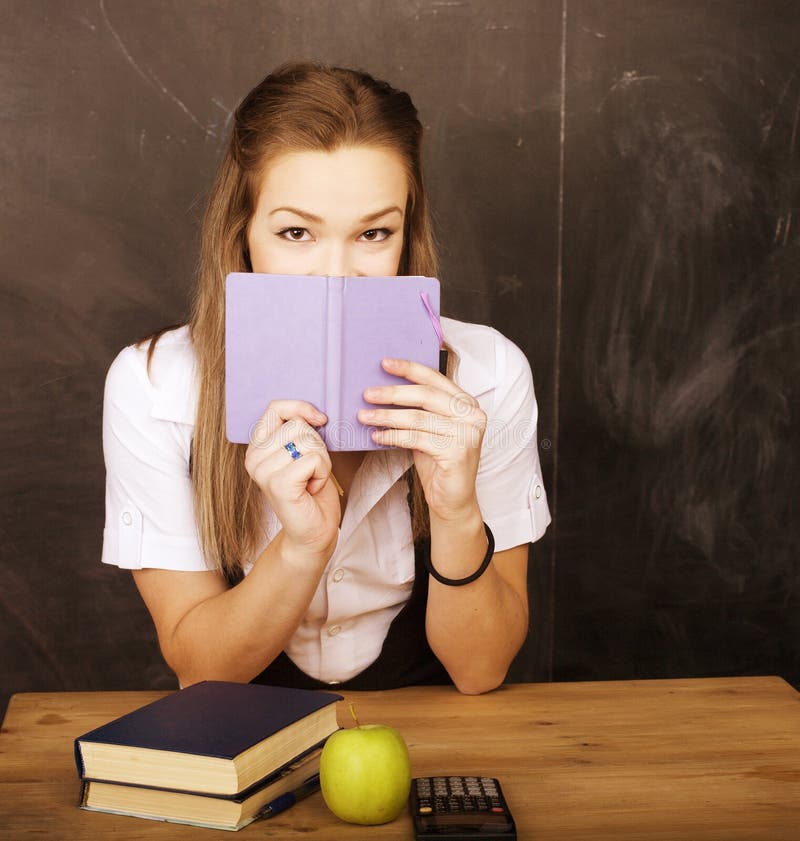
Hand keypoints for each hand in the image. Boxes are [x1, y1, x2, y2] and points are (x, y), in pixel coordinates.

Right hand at [244, 400, 339, 559]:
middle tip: (311, 469)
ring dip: (321, 460)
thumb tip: (314, 413)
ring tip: (311, 479)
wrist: (313, 531)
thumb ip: (299, 430)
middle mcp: (254, 459)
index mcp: (256, 447)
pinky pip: (314, 459)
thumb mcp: (303, 452)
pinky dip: (322, 472)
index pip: (275, 408)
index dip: (301, 408)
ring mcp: (264, 472)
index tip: (319, 420)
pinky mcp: (279, 484)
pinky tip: (312, 488)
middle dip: (317, 444)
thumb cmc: (311, 491)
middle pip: (297, 424)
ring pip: (308, 441)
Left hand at [357, 358, 486, 519]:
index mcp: (466, 403)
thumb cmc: (438, 461)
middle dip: (392, 393)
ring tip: (364, 417)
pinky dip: (393, 436)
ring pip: (418, 418)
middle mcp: (472, 415)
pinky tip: (377, 436)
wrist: (452, 498)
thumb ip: (419, 409)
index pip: (435, 379)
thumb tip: (384, 389)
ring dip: (387, 416)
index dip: (409, 369)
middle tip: (367, 394)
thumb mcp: (429, 429)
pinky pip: (417, 438)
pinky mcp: (457, 452)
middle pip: (425, 396)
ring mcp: (467, 434)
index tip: (384, 364)